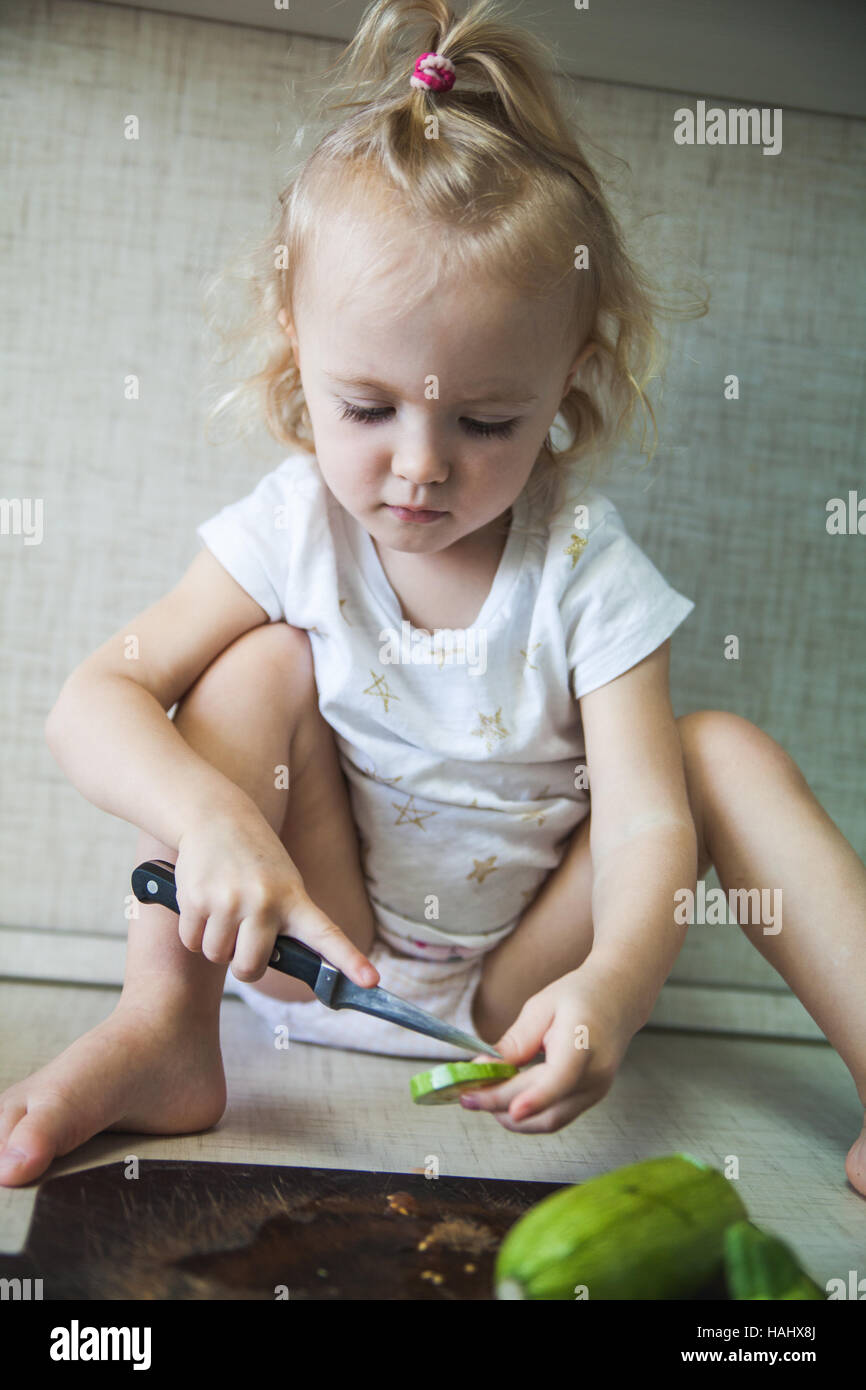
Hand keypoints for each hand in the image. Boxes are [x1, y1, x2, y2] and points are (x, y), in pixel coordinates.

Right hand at [172, 809, 379, 987]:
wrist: (215, 816)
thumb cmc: (254, 860)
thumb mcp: (282, 883)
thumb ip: (281, 922)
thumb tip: (264, 965)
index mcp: (294, 898)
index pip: (327, 935)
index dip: (350, 961)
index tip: (371, 982)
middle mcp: (264, 901)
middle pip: (250, 968)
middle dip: (243, 964)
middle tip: (242, 938)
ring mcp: (229, 901)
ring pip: (217, 956)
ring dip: (216, 944)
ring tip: (222, 908)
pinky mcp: (196, 898)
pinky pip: (192, 941)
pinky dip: (194, 932)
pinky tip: (202, 902)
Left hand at [460, 967, 637, 1133]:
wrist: (619, 997)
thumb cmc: (580, 995)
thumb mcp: (541, 1007)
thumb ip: (514, 1042)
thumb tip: (482, 1069)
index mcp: (584, 1043)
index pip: (560, 1078)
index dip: (535, 1098)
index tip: (510, 1110)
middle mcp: (595, 1075)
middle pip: (546, 1105)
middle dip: (501, 1105)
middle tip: (466, 1097)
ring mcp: (596, 1092)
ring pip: (549, 1121)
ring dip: (511, 1116)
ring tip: (481, 1097)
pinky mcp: (590, 1099)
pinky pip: (555, 1117)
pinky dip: (527, 1113)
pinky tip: (504, 1099)